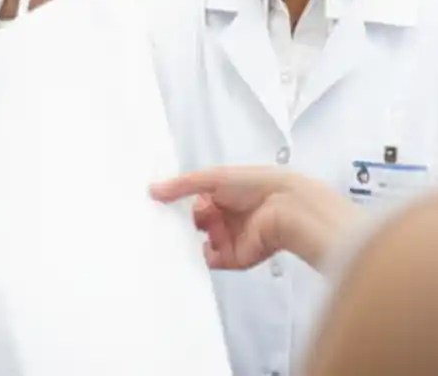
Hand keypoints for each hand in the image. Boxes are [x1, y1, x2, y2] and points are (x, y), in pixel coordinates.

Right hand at [150, 167, 361, 269]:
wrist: (285, 207)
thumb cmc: (254, 184)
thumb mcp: (213, 177)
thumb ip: (181, 185)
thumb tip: (152, 189)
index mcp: (221, 195)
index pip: (191, 203)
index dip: (174, 205)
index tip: (153, 208)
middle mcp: (224, 217)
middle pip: (193, 224)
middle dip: (178, 225)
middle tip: (155, 226)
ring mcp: (228, 238)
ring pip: (198, 244)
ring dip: (184, 243)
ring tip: (162, 241)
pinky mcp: (234, 258)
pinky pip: (210, 261)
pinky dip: (196, 259)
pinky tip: (180, 255)